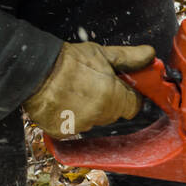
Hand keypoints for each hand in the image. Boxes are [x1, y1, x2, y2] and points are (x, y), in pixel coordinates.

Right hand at [24, 42, 155, 136]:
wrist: (34, 71)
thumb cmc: (68, 61)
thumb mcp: (103, 54)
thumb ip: (130, 58)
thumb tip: (151, 55)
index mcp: (114, 97)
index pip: (134, 105)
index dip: (128, 95)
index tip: (120, 86)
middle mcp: (99, 115)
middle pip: (114, 113)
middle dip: (109, 101)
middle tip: (93, 83)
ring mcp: (81, 125)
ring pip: (94, 120)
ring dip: (89, 109)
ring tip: (75, 90)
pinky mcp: (63, 132)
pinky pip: (74, 127)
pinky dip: (70, 117)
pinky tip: (63, 101)